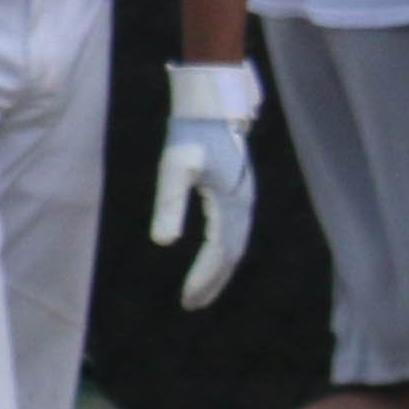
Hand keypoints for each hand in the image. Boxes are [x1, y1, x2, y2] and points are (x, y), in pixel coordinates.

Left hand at [148, 59, 260, 309]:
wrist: (212, 104)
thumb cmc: (191, 133)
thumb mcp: (174, 168)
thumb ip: (169, 205)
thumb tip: (163, 243)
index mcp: (230, 205)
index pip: (219, 253)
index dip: (203, 279)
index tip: (185, 300)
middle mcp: (243, 206)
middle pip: (232, 255)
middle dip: (213, 282)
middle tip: (192, 304)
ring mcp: (245, 198)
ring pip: (236, 245)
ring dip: (220, 270)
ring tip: (201, 289)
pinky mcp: (239, 191)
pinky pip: (235, 232)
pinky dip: (224, 251)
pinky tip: (212, 256)